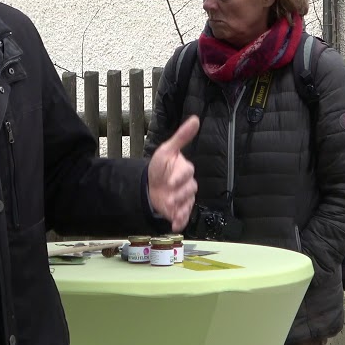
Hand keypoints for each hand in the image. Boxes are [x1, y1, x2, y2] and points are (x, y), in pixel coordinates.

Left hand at [148, 116, 198, 230]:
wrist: (148, 187)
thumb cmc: (159, 168)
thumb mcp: (166, 150)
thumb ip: (181, 137)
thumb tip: (195, 119)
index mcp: (185, 169)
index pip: (187, 172)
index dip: (179, 177)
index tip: (170, 182)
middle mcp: (187, 184)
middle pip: (189, 189)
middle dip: (179, 194)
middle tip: (168, 197)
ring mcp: (184, 198)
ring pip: (188, 203)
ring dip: (179, 208)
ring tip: (168, 208)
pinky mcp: (180, 210)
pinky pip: (184, 216)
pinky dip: (180, 221)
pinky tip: (175, 225)